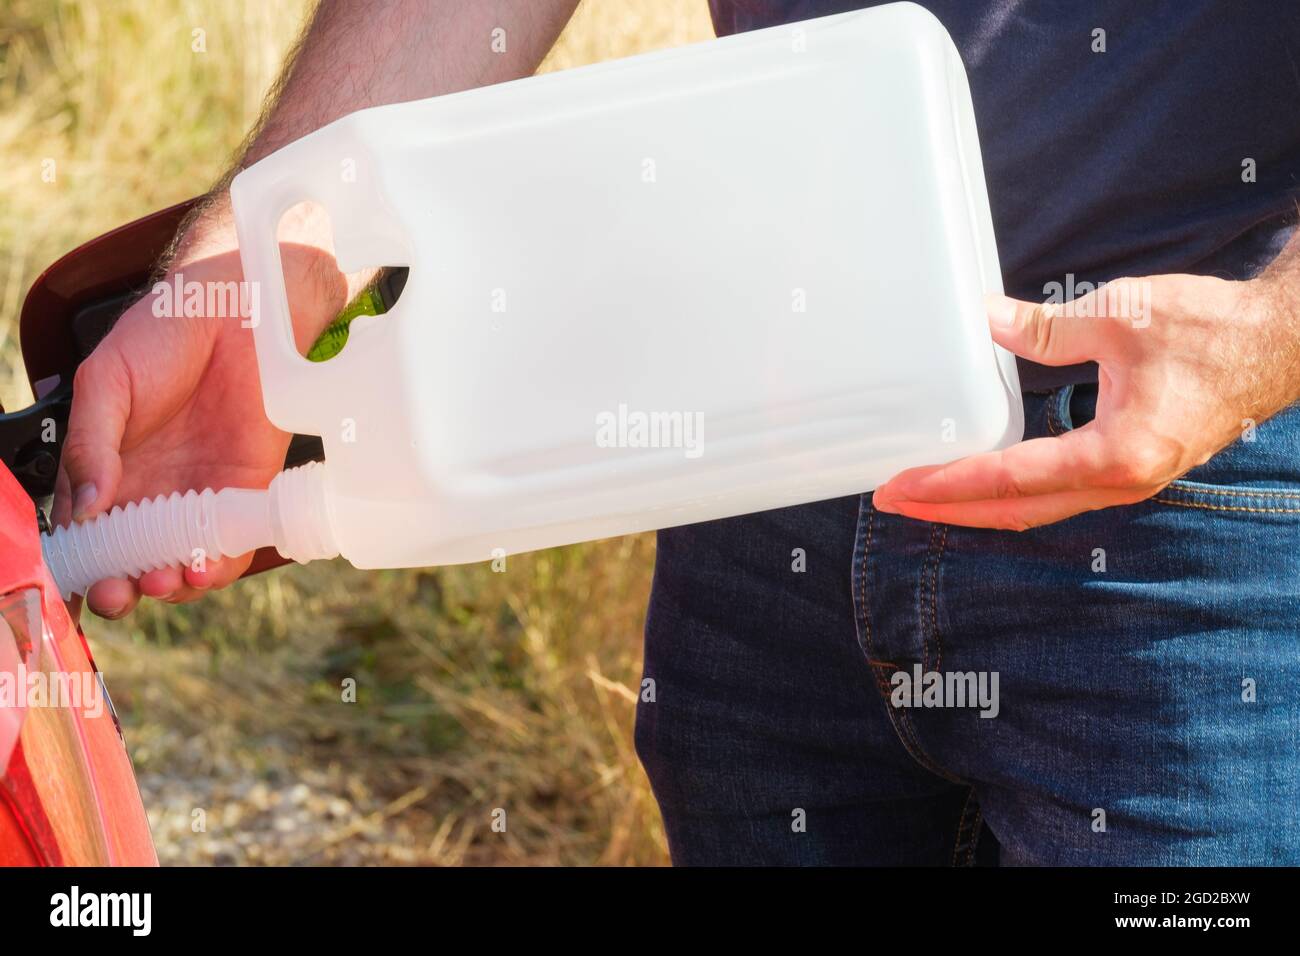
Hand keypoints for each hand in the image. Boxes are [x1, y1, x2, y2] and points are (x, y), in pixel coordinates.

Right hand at [53, 200, 350, 616]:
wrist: (236, 310)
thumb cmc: (162, 336)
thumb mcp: (105, 382)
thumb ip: (91, 444)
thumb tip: (82, 508)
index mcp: (105, 470)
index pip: (87, 534)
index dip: (81, 566)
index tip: (80, 585)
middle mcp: (149, 491)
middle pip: (132, 560)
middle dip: (124, 586)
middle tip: (121, 593)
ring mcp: (197, 494)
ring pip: (179, 560)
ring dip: (170, 583)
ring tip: (164, 579)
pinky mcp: (244, 489)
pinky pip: (230, 543)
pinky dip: (218, 565)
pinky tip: (204, 567)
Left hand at [873, 274, 1297, 529]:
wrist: (1278, 344)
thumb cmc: (1211, 331)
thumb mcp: (1119, 317)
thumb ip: (1045, 327)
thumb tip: (982, 320)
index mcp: (1115, 454)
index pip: (1009, 479)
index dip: (948, 483)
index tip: (901, 485)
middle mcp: (1119, 482)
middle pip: (1014, 510)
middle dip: (948, 507)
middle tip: (892, 498)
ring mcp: (1126, 482)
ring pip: (1035, 509)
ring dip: (976, 504)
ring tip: (925, 494)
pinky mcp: (1129, 469)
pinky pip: (1057, 495)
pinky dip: (1010, 492)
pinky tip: (981, 477)